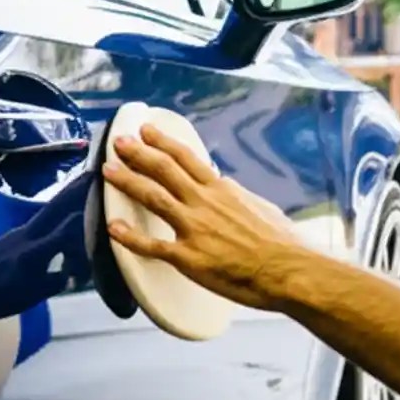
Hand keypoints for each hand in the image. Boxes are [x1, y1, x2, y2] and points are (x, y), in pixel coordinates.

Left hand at [0, 173, 91, 323]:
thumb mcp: (31, 296)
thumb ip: (56, 280)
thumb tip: (80, 270)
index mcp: (33, 252)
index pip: (65, 227)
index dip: (86, 215)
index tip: (105, 201)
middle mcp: (27, 235)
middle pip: (55, 206)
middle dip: (76, 189)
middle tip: (96, 171)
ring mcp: (19, 232)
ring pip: (48, 209)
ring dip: (66, 194)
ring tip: (84, 181)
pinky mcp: (14, 235)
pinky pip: (40, 217)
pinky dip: (55, 208)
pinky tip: (64, 209)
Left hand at [101, 124, 307, 310]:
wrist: (290, 269)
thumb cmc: (282, 243)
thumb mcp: (259, 206)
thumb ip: (234, 196)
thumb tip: (223, 185)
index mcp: (222, 190)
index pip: (186, 158)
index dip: (163, 142)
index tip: (146, 131)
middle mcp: (204, 203)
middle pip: (164, 170)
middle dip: (138, 154)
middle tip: (118, 143)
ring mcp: (194, 228)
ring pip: (153, 197)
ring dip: (128, 182)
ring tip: (109, 171)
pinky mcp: (189, 257)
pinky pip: (152, 245)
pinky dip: (129, 236)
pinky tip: (113, 228)